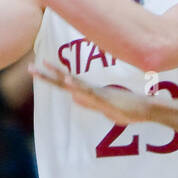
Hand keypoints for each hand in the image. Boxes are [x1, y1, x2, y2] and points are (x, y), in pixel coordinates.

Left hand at [31, 60, 150, 125]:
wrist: (147, 109)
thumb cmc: (130, 110)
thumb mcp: (105, 110)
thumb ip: (89, 104)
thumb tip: (73, 100)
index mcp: (90, 93)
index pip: (67, 84)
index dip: (53, 77)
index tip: (39, 69)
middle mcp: (91, 91)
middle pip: (65, 81)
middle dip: (47, 75)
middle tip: (30, 67)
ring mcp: (97, 94)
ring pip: (73, 83)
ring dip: (57, 77)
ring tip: (42, 68)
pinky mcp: (105, 99)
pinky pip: (88, 92)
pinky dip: (77, 87)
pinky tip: (67, 82)